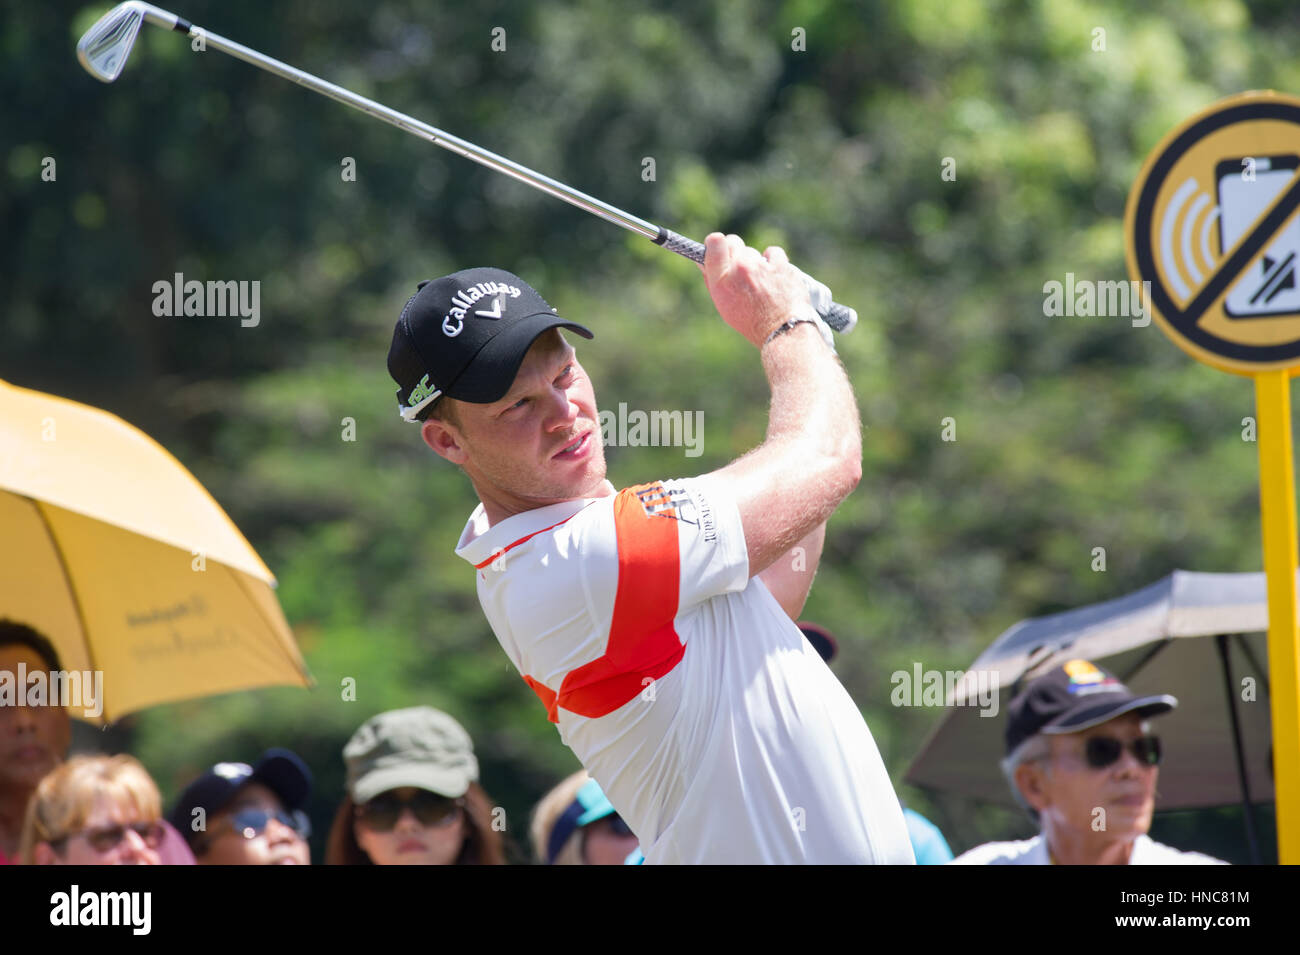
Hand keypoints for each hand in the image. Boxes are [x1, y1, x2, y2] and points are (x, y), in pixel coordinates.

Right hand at [700, 233, 815, 347]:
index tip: (718, 249)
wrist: (782, 331)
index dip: (715, 243)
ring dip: (754, 261)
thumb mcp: (723, 304)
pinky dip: (772, 260)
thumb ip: (712, 279)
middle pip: (733, 241)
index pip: (714, 242)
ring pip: (752, 251)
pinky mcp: (781, 266)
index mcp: (722, 281)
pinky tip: (773, 274)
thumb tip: (702, 259)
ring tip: (759, 282)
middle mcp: (740, 270)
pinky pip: (772, 252)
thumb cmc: (751, 321)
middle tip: (739, 267)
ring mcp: (761, 267)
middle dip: (734, 251)